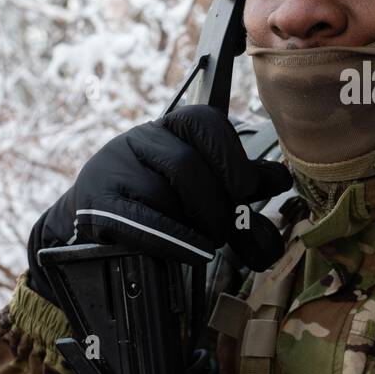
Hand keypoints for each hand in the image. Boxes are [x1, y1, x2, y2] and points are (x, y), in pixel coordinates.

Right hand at [26, 105, 292, 305]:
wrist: (94, 223)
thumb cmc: (158, 201)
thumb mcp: (198, 184)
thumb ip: (237, 183)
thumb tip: (280, 180)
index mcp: (170, 127)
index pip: (204, 122)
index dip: (231, 157)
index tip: (248, 190)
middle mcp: (139, 140)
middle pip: (185, 164)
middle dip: (215, 203)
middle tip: (228, 229)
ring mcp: (113, 170)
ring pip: (162, 191)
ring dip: (195, 222)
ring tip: (209, 242)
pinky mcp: (97, 206)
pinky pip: (140, 221)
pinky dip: (174, 240)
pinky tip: (193, 252)